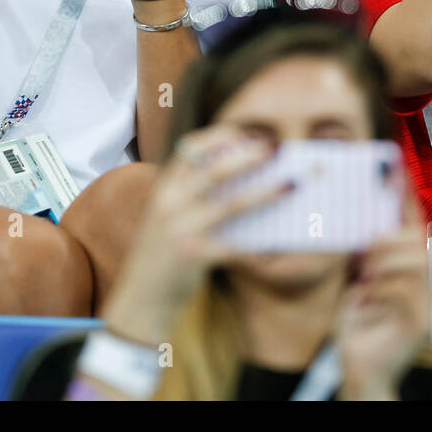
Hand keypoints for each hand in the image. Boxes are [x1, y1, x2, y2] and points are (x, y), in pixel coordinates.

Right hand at [100, 127, 286, 345]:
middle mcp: (169, 203)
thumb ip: (190, 194)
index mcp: (163, 188)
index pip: (190, 148)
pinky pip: (235, 246)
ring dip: (266, 192)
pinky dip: (260, 245)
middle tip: (276, 149)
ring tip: (292, 185)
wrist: (139, 300)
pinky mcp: (193, 256)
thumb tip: (242, 176)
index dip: (221, 136)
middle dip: (249, 155)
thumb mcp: (167, 216)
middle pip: (215, 169)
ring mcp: (180, 229)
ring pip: (231, 204)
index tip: (249, 132)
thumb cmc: (161, 254)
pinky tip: (280, 243)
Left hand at [335, 187, 429, 400]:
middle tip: (363, 257)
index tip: (395, 165)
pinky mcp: (424, 323)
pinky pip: (405, 290)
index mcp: (418, 269)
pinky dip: (380, 291)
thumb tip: (367, 219)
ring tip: (365, 280)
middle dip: (388, 241)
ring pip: (416, 262)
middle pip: (421, 240)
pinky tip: (367, 300)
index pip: (416, 224)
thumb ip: (370, 253)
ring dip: (383, 266)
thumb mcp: (362, 281)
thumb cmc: (360, 325)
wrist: (360, 367)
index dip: (406, 195)